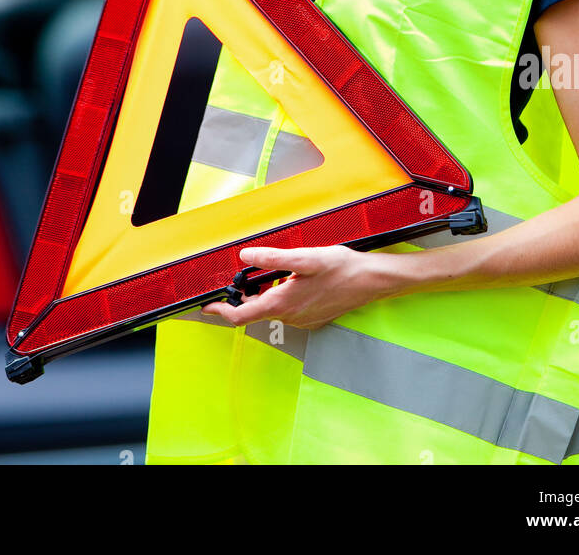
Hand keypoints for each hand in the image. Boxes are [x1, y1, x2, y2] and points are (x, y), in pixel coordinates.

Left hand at [201, 244, 394, 330]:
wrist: (371, 281)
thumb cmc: (340, 268)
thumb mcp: (304, 258)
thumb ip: (272, 259)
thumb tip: (245, 257)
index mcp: (283, 303)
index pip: (241, 316)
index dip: (221, 311)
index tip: (208, 305)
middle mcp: (290, 317)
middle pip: (255, 312)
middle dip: (242, 296)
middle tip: (238, 277)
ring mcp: (301, 320)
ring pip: (272, 310)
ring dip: (264, 294)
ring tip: (266, 273)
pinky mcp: (312, 319)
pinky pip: (288, 310)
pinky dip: (281, 297)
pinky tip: (291, 280)